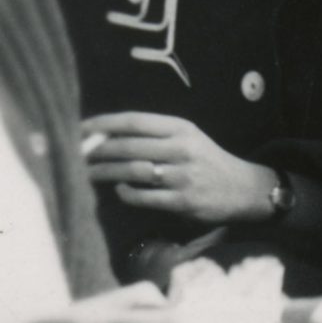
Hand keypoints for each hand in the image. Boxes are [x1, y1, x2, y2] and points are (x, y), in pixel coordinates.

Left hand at [82, 111, 275, 224]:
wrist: (243, 188)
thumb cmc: (208, 161)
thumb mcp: (189, 139)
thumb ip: (156, 137)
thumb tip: (109, 137)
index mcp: (183, 128)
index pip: (136, 121)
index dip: (105, 124)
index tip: (81, 127)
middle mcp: (182, 148)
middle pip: (130, 146)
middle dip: (98, 150)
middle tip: (76, 155)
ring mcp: (182, 175)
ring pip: (133, 171)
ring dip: (105, 173)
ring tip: (86, 174)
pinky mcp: (181, 201)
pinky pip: (143, 197)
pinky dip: (126, 193)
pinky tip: (119, 190)